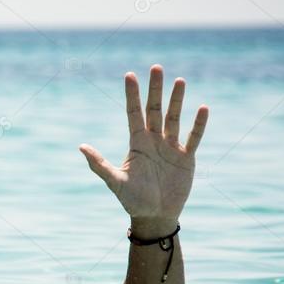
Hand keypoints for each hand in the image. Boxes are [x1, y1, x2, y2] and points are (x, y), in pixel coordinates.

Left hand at [79, 65, 207, 234]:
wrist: (154, 216)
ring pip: (174, 119)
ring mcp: (171, 148)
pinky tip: (202, 108)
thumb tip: (81, 146)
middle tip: (157, 67)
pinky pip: (193, 138)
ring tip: (180, 81)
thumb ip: (99, 164)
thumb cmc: (132, 200)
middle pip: (154, 110)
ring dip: (177, 100)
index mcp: (136, 143)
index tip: (129, 74)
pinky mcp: (186, 158)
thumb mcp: (115, 181)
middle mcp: (154, 140)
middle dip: (155, 90)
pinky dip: (198, 124)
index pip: (133, 113)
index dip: (132, 94)